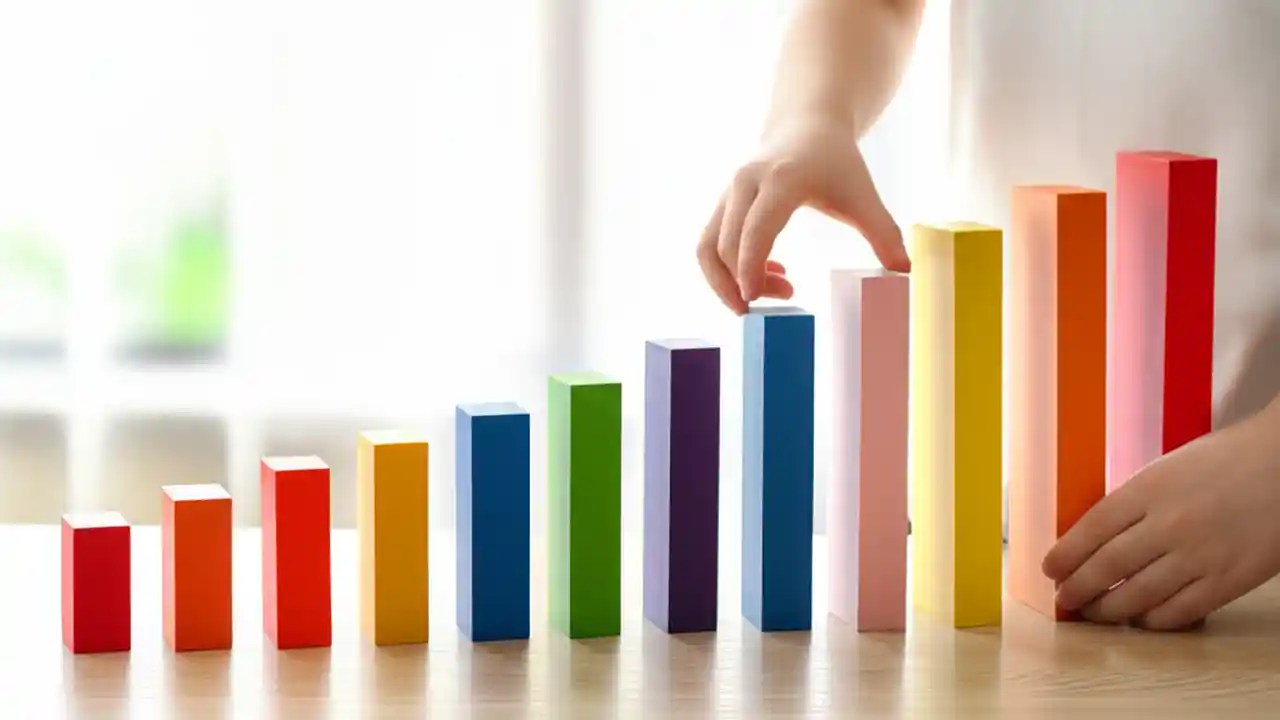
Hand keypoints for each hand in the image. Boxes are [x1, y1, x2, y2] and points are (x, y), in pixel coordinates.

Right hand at [696, 117, 910, 313]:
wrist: (806, 123)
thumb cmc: (835, 160)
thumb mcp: (862, 195)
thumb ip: (883, 234)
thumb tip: (904, 273)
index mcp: (780, 180)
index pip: (755, 230)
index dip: (751, 267)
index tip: (756, 298)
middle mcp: (745, 184)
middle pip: (724, 244)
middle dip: (742, 283)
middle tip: (779, 299)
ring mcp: (728, 193)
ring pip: (708, 247)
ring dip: (725, 281)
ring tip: (761, 295)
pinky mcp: (722, 204)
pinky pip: (710, 243)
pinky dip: (727, 268)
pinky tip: (764, 274)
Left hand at [1042, 401, 1279, 629]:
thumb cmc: (1227, 460)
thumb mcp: (1168, 469)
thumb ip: (1134, 501)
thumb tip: (1094, 537)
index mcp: (1150, 489)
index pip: (1091, 529)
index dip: (1065, 555)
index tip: (1050, 569)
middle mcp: (1170, 523)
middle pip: (1108, 566)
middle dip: (1078, 588)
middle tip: (1064, 598)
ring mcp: (1200, 555)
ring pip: (1139, 596)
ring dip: (1108, 609)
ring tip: (1094, 612)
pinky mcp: (1229, 580)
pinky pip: (1180, 612)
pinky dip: (1153, 620)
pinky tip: (1141, 619)